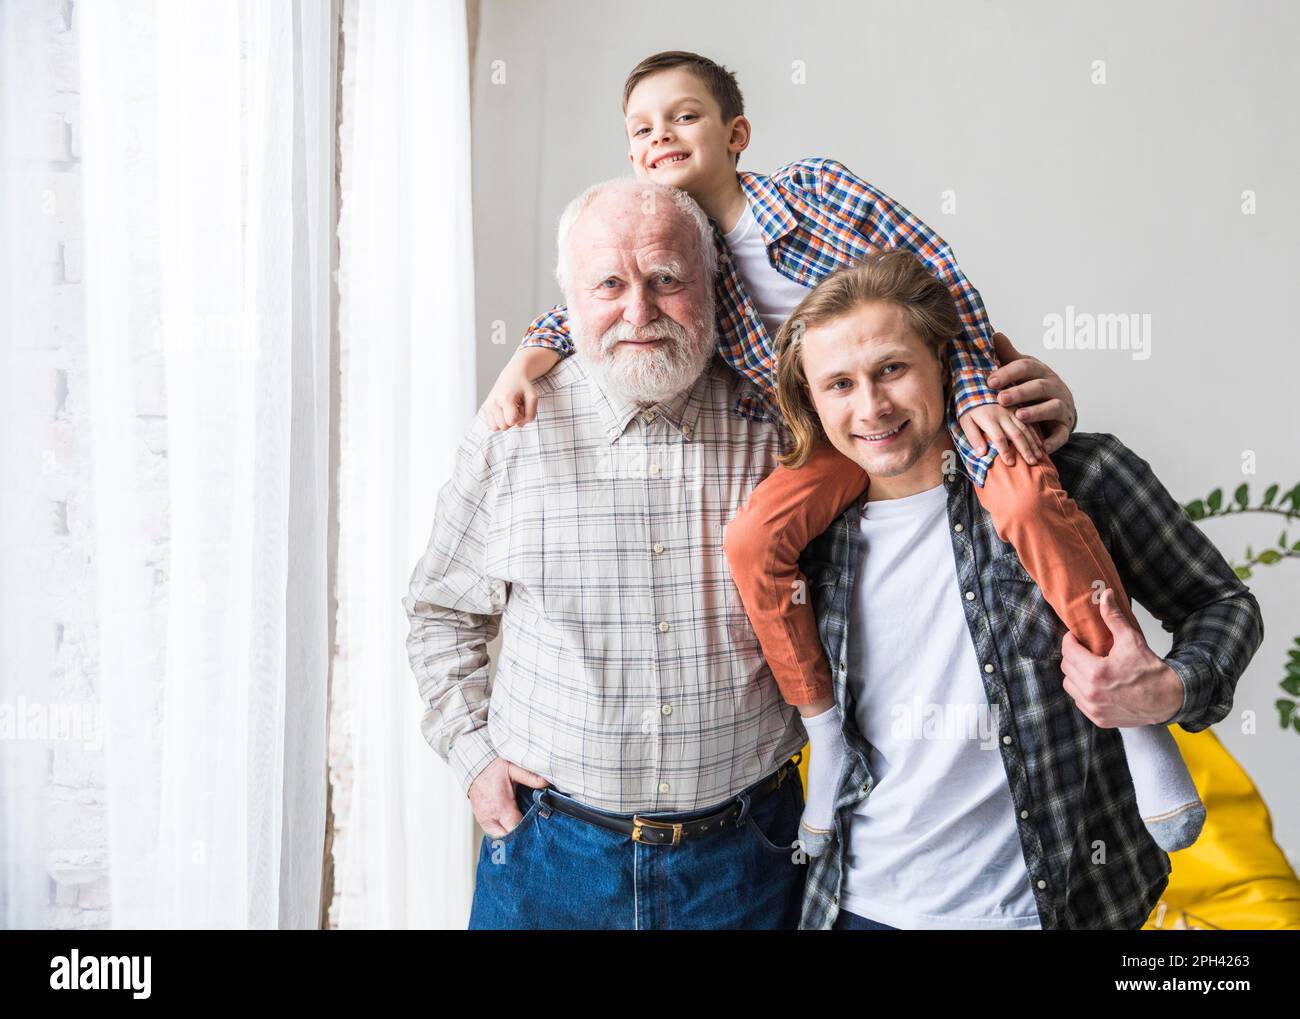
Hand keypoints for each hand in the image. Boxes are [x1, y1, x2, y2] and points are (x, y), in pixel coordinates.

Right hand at [467, 757, 550, 836]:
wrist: (474, 766)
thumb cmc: (492, 768)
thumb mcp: (512, 769)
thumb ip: (529, 777)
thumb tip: (545, 783)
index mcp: (501, 806)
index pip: (517, 827)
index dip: (528, 828)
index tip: (537, 824)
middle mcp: (491, 816)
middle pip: (508, 837)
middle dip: (520, 834)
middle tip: (531, 828)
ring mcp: (484, 820)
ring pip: (499, 838)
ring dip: (510, 835)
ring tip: (520, 827)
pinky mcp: (480, 820)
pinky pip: (492, 834)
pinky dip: (501, 833)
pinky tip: (509, 826)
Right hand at [478, 365, 536, 431]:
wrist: (512, 376)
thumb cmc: (523, 387)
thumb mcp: (533, 398)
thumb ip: (531, 415)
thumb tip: (518, 425)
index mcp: (505, 398)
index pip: (512, 421)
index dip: (520, 417)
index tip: (521, 407)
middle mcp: (493, 402)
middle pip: (504, 427)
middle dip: (512, 420)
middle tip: (515, 408)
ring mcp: (487, 405)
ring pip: (495, 428)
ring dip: (505, 422)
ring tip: (509, 410)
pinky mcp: (484, 408)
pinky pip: (491, 425)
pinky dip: (499, 422)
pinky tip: (503, 412)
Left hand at [957, 401, 1045, 466]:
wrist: (977, 385)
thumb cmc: (969, 408)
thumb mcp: (965, 420)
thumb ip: (973, 436)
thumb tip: (981, 453)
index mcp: (989, 418)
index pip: (998, 437)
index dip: (1004, 450)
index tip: (1010, 463)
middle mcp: (1003, 414)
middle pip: (1016, 433)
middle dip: (1025, 449)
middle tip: (1032, 463)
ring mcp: (1012, 411)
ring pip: (1026, 428)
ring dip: (1033, 443)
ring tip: (1038, 457)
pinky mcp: (1018, 409)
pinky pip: (1030, 423)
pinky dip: (1036, 435)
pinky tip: (1041, 445)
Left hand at [985, 332, 1077, 454]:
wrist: (1059, 408)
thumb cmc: (1033, 386)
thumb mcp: (1022, 370)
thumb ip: (1008, 355)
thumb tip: (993, 333)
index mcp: (1040, 372)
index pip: (1026, 367)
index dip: (1008, 373)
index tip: (990, 381)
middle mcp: (1053, 387)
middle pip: (1039, 386)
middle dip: (1020, 392)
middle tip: (1001, 398)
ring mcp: (1061, 407)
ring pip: (1052, 408)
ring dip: (1036, 412)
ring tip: (1019, 416)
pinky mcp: (1064, 427)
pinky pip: (1061, 434)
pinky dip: (1053, 441)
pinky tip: (1042, 447)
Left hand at [1060, 589, 1183, 726]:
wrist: (1168, 698)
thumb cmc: (1151, 671)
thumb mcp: (1131, 640)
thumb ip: (1113, 617)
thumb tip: (1105, 596)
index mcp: (1096, 672)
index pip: (1068, 650)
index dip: (1070, 640)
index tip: (1076, 637)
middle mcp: (1091, 693)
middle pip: (1066, 667)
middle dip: (1073, 655)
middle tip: (1083, 650)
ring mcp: (1093, 708)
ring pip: (1069, 686)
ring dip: (1075, 674)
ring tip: (1088, 666)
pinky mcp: (1098, 719)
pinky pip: (1079, 702)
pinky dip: (1082, 692)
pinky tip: (1094, 684)